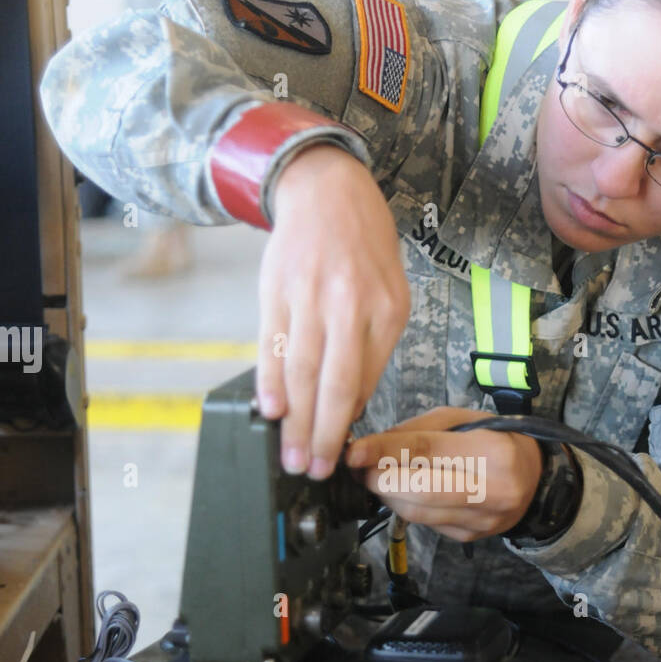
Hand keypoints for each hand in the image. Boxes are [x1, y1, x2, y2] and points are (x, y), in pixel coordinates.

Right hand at [256, 145, 410, 477]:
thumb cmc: (362, 248)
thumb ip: (372, 348)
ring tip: (291, 454)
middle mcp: (349, 305)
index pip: (367, 381)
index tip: (342, 455)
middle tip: (313, 470)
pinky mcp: (276, 290)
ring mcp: (310, 297)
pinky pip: (271, 344)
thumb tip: (351, 404)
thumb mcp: (389, 293)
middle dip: (323, 435)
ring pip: (301, 371)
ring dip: (294, 420)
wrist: (326, 191)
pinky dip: (269, 381)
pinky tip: (270, 410)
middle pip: (335, 384)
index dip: (351, 423)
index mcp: (386, 310)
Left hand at [344, 406, 543, 541]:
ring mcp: (482, 518)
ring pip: (417, 513)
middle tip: (357, 467)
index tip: (353, 451)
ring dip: (385, 495)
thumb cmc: (496, 441)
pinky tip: (397, 493)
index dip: (383, 452)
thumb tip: (373, 446)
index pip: (426, 450)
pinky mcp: (470, 536)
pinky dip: (404, 507)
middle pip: (419, 489)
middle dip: (378, 479)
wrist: (536, 480)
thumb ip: (418, 430)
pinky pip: (426, 525)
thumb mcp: (464, 419)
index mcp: (492, 451)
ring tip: (372, 478)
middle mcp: (492, 489)